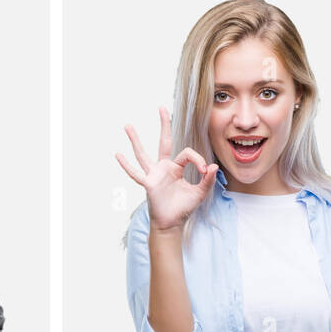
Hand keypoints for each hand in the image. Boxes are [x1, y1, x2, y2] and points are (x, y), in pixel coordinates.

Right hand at [116, 108, 218, 232]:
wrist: (172, 224)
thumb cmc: (183, 208)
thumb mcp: (200, 193)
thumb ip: (207, 180)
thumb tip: (213, 166)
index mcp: (177, 168)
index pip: (187, 154)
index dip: (198, 160)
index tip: (204, 171)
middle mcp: (164, 168)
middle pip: (164, 141)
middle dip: (164, 124)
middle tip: (162, 107)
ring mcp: (154, 175)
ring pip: (143, 154)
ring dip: (135, 140)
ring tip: (128, 126)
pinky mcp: (148, 184)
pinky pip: (135, 174)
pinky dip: (126, 166)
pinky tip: (117, 155)